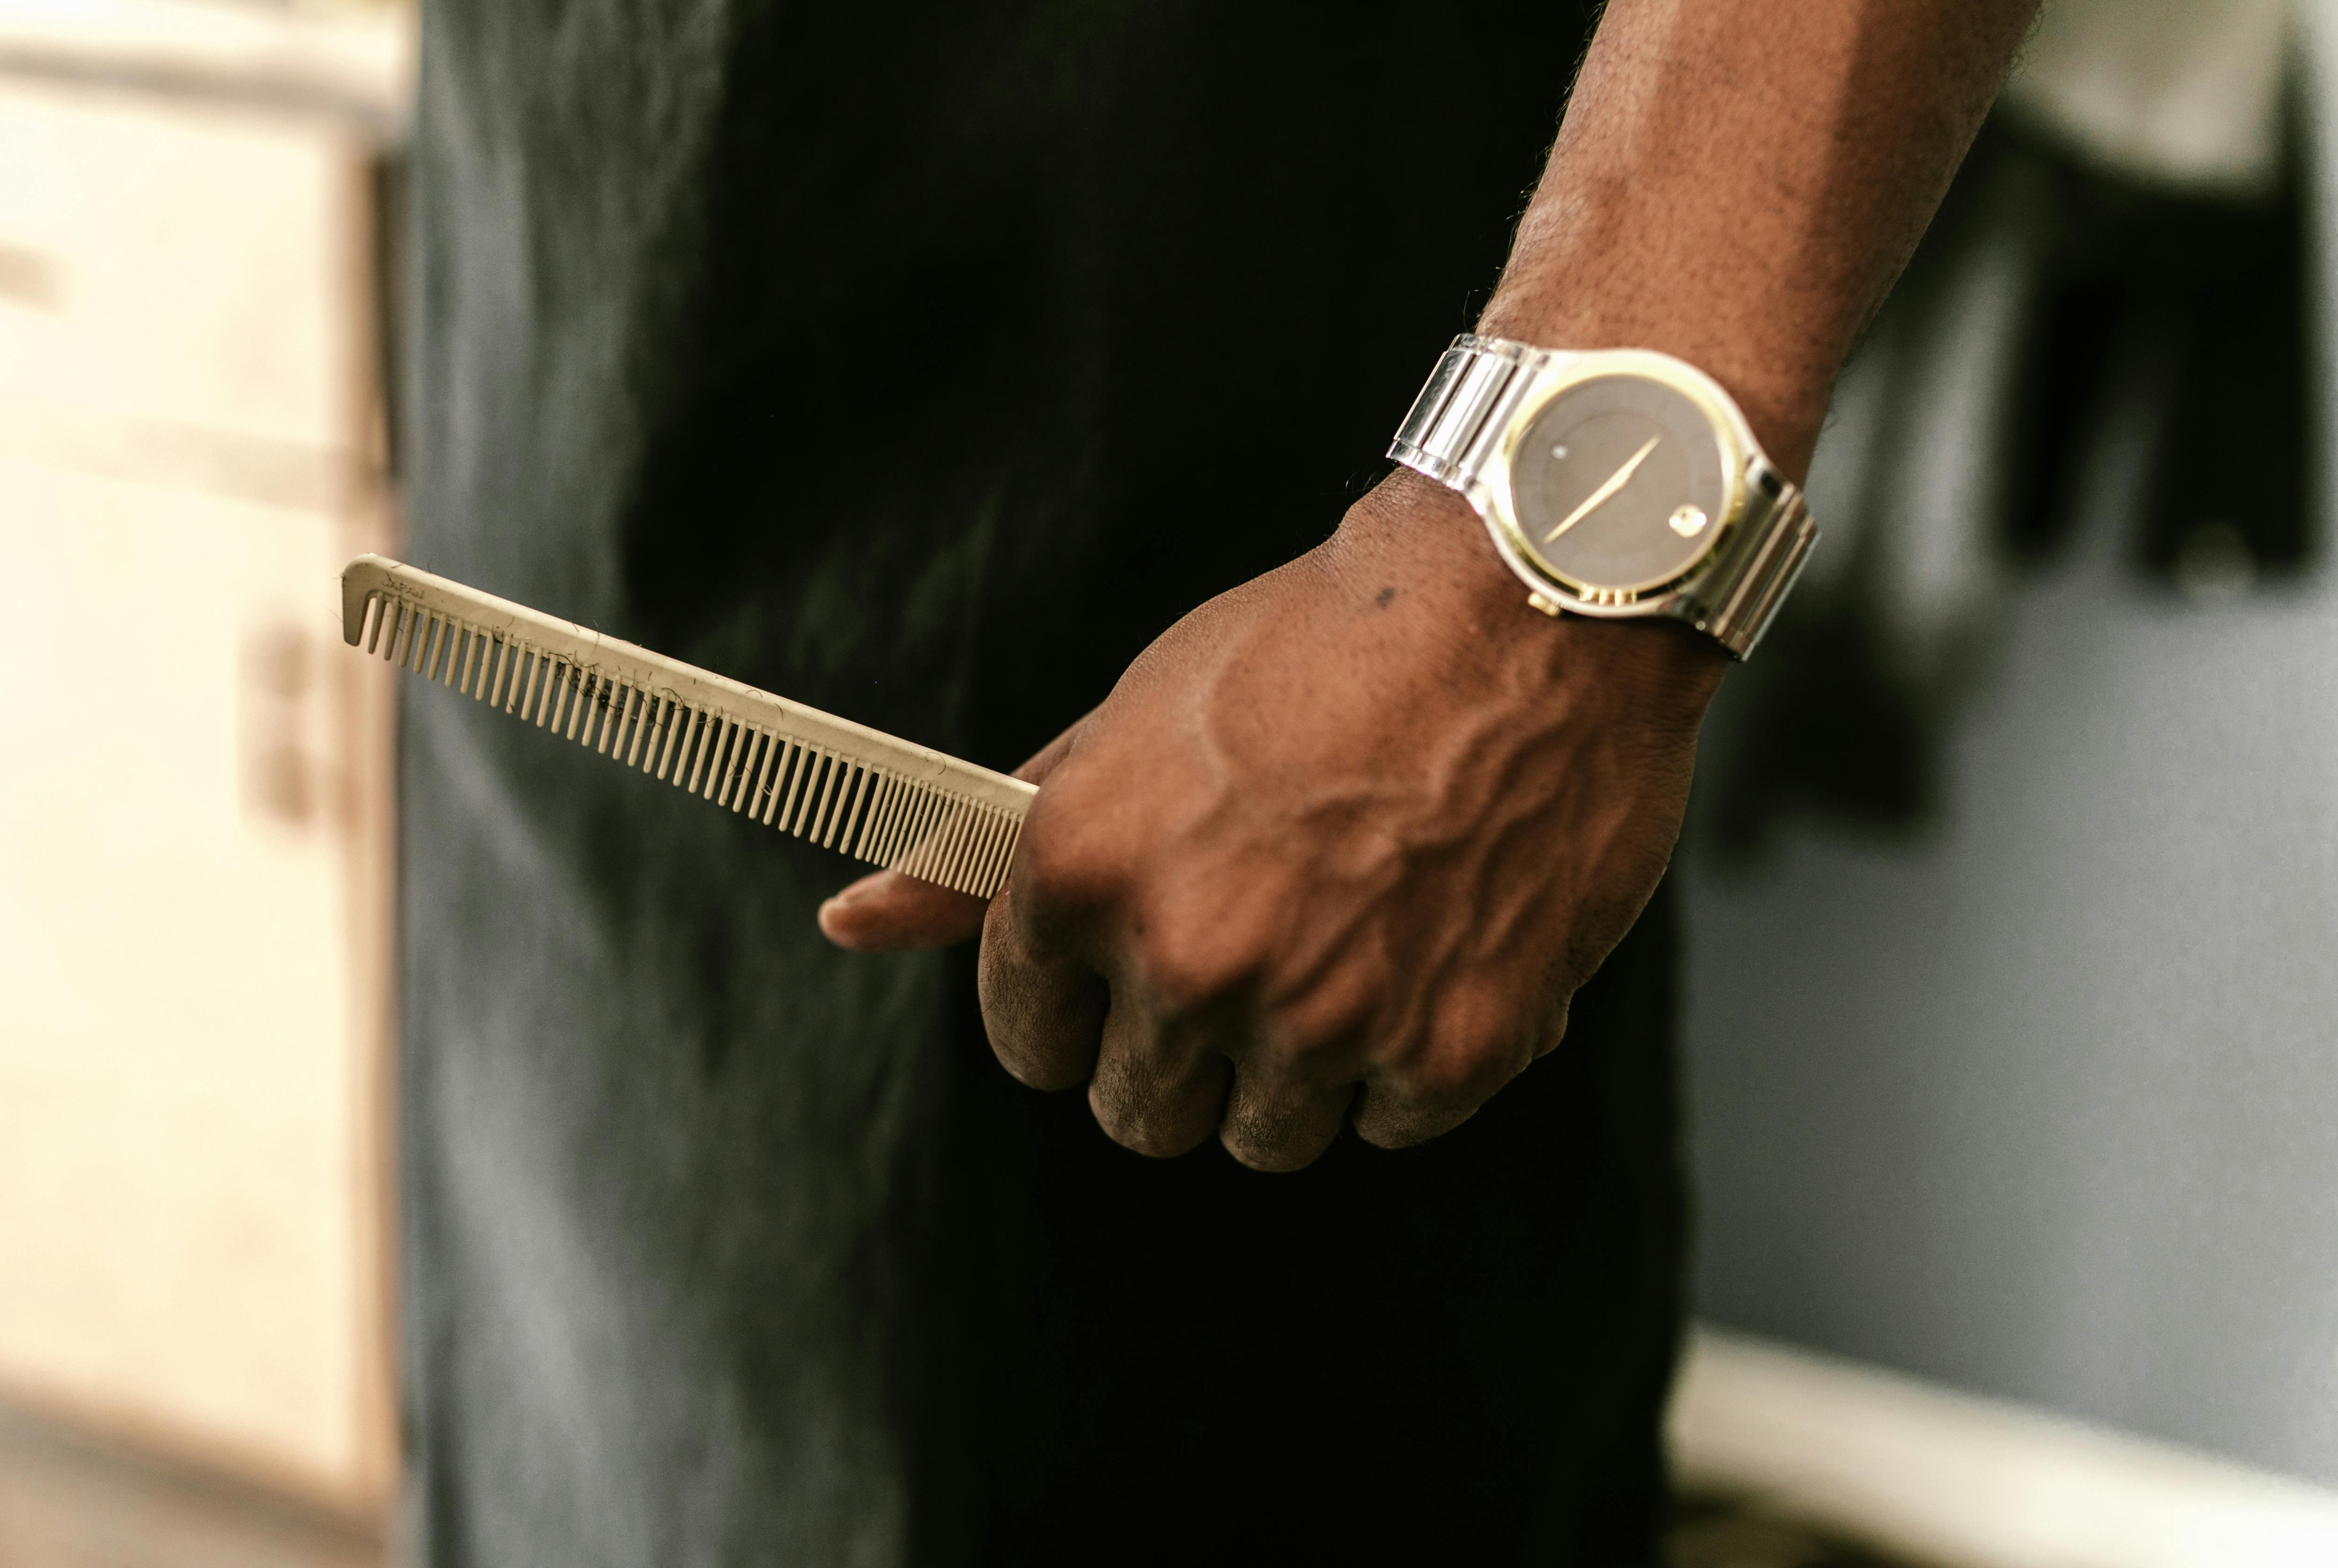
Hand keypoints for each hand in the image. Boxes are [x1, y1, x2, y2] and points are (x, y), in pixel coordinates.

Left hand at [820, 470, 1726, 1169]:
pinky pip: (1391, 1121)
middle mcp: (1189, 956)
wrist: (1527, 601)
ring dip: (1301, 1063)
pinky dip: (1415, 1054)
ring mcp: (1322, 1017)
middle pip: (1139, 1114)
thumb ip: (985, 851)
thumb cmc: (1315, 647)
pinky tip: (1437, 941)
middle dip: (1186, 1048)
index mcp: (1085, 874)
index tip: (1130, 967)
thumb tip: (849, 922)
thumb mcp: (1124, 728)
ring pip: (1266, 1134)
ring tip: (1355, 932)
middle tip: (1259, 942)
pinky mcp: (1448, 1051)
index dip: (1079, 1005)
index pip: (1029, 1040)